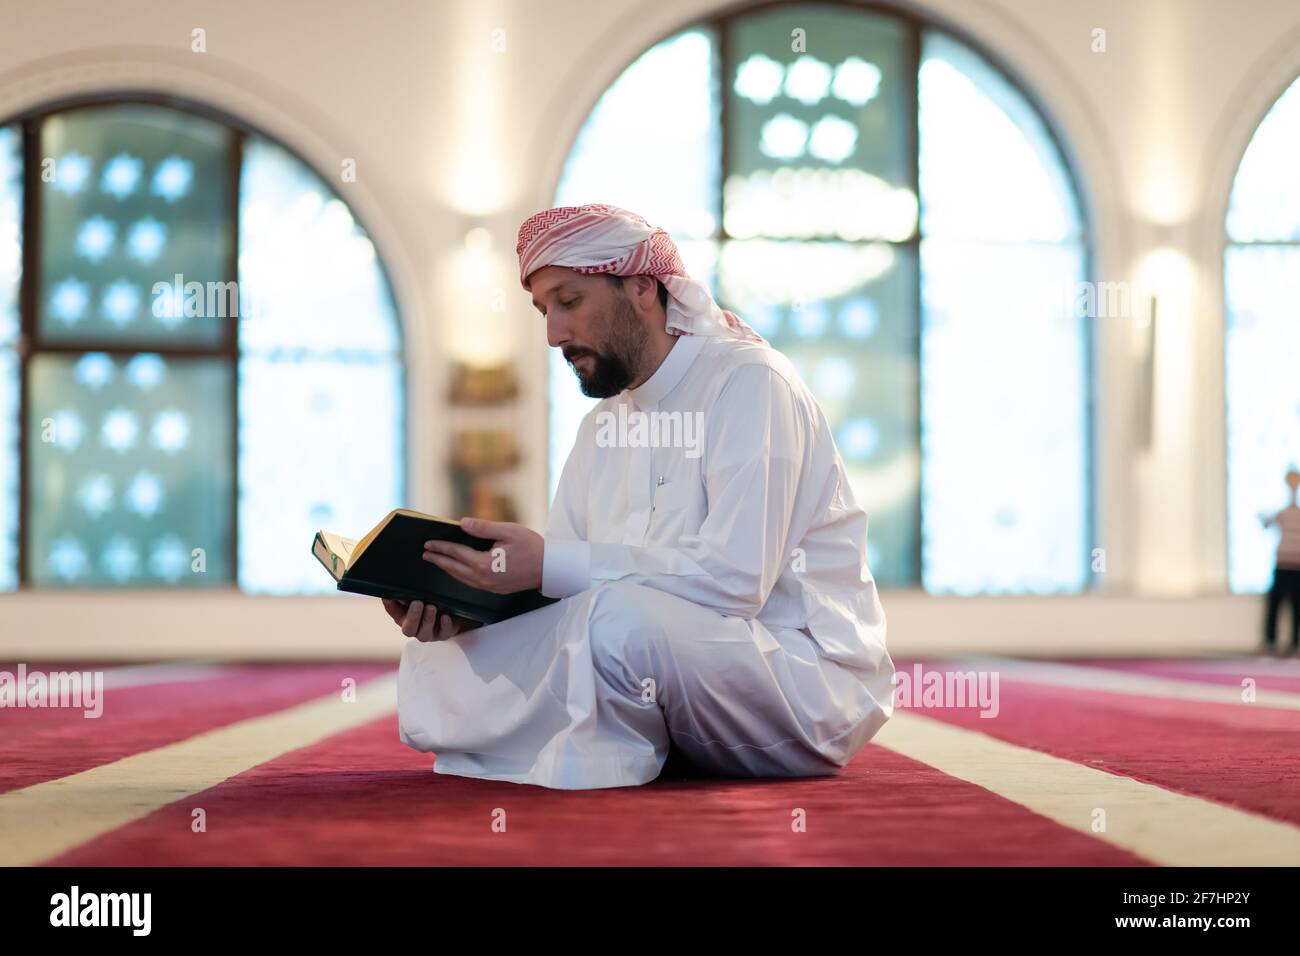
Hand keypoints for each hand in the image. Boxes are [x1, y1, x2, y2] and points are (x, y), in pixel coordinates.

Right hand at [382, 598, 480, 641]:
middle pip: (408, 628)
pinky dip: (445, 625)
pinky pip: (444, 633)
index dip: (390, 606)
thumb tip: (399, 579)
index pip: (393, 612)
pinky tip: (445, 616)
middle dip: (412, 615)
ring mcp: (429, 633)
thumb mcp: (420, 594)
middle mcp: (415, 628)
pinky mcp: (444, 634)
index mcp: (404, 617)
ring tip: (431, 607)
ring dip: (428, 619)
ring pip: (424, 633)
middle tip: (417, 602)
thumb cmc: (431, 600)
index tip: (389, 597)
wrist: (454, 612)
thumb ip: (410, 590)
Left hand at [421, 516, 543, 593]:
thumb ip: (483, 528)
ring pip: (461, 578)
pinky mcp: (495, 589)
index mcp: (484, 564)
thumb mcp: (508, 531)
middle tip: (425, 554)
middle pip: (454, 569)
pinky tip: (457, 570)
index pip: (457, 554)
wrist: (549, 568)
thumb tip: (462, 523)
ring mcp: (489, 587)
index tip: (428, 543)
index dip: (441, 548)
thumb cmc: (531, 547)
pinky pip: (471, 583)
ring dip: (448, 569)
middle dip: (439, 560)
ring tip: (437, 561)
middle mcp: (483, 579)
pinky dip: (459, 576)